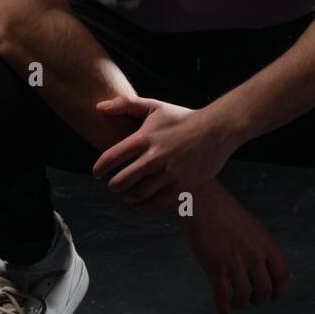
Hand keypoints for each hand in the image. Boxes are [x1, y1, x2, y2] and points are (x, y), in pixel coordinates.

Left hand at [91, 95, 237, 213]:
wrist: (217, 129)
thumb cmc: (182, 118)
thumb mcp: (154, 106)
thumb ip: (125, 105)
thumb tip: (98, 107)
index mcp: (144, 138)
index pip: (110, 158)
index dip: (99, 169)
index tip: (97, 173)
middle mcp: (154, 158)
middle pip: (120, 181)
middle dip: (113, 185)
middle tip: (113, 184)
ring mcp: (168, 173)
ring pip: (137, 195)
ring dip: (127, 197)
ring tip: (127, 193)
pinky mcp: (181, 186)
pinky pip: (155, 205)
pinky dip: (143, 208)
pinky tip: (141, 203)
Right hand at [180, 187, 289, 313]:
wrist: (201, 199)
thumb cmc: (222, 209)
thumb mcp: (251, 226)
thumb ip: (259, 245)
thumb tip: (262, 263)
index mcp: (265, 243)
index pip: (282, 275)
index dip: (279, 289)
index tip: (274, 295)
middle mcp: (253, 255)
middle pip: (265, 290)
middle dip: (258, 299)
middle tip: (251, 298)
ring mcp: (234, 263)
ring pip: (245, 296)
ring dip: (241, 303)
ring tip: (235, 301)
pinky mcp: (215, 268)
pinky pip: (222, 296)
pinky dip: (224, 306)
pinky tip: (222, 307)